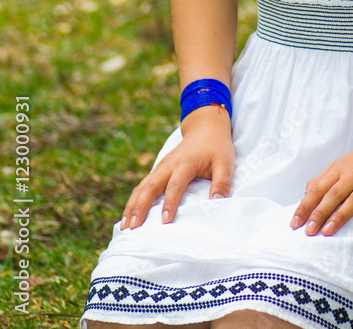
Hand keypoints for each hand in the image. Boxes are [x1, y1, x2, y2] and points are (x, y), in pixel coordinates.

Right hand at [120, 106, 233, 228]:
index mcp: (185, 162)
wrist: (205, 128)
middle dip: (140, 207)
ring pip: (142, 187)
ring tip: (124, 226)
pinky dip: (134, 200)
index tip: (165, 222)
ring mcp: (160, 167)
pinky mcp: (157, 170)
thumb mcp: (225, 162)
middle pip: (151, 186)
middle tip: (132, 227)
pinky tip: (128, 216)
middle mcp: (168, 164)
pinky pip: (142, 186)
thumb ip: (222, 182)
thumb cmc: (216, 147)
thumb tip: (217, 202)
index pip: (175, 185)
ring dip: (132, 205)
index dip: (170, 203)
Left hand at [291, 124, 352, 237]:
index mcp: (341, 167)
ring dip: (340, 216)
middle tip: (308, 232)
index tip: (294, 223)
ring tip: (328, 232)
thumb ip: (325, 177)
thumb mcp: (345, 161)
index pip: (318, 188)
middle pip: (334, 195)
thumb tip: (306, 194)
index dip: (305, 206)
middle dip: (319, 213)